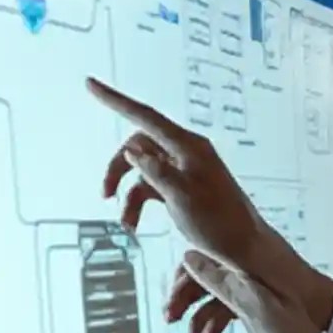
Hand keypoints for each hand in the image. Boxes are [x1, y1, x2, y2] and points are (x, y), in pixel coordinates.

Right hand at [87, 77, 332, 332]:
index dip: (115, 100)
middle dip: (118, 168)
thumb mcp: (183, 198)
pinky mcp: (183, 187)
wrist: (244, 248)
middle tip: (105, 195)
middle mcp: (187, 152)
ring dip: (128, 193)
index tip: (89, 84)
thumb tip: (132, 149)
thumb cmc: (219, 224)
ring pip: (141, 168)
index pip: (145, 117)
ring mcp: (184, 169)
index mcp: (189, 147)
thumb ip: (156, 172)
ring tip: (127, 224)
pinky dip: (138, 202)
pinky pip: (150, 185)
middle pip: (138, 145)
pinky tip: (134, 224)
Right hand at [174, 259, 332, 332]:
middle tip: (169, 316)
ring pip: (222, 293)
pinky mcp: (264, 316)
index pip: (215, 255)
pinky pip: (233, 309)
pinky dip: (216, 321)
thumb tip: (192, 258)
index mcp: (261, 266)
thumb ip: (225, 284)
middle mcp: (261, 275)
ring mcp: (263, 296)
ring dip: (201, 311)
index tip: (173, 292)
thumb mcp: (258, 310)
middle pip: (216, 273)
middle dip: (190, 293)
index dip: (191, 270)